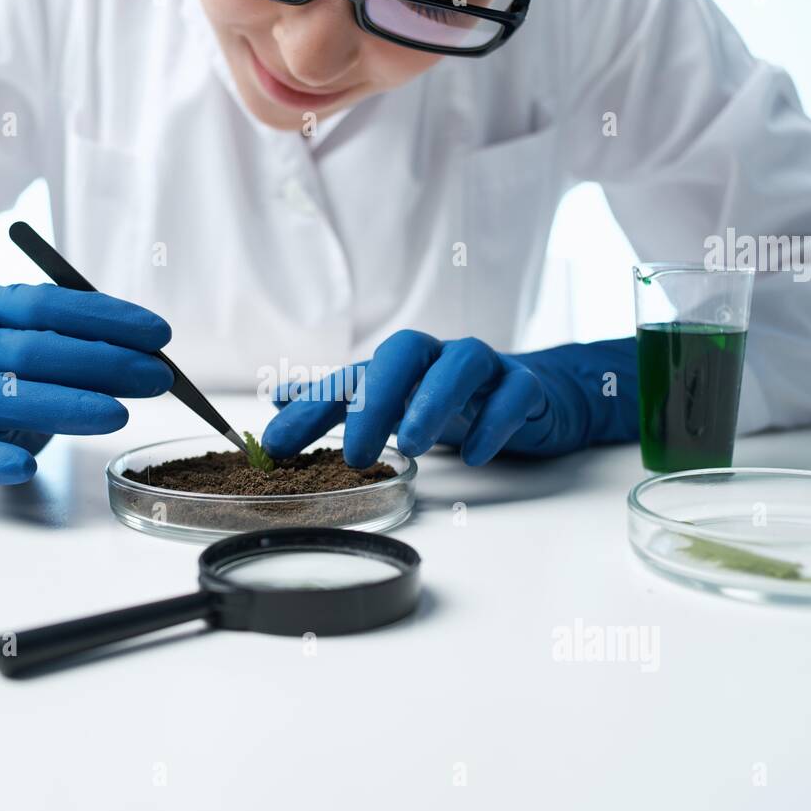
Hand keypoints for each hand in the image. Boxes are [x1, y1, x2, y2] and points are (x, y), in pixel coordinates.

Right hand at [0, 284, 173, 483]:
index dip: (105, 318)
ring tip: (120, 415)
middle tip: (156, 377)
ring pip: (1, 400)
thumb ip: (82, 334)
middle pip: (30, 353)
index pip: (46, 305)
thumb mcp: (39, 330)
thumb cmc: (12, 356)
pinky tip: (25, 468)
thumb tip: (150, 348)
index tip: (158, 334)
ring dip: (65, 407)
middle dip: (102, 364)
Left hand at [262, 330, 568, 467]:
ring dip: (432, 403)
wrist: (533, 395)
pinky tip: (474, 455)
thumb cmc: (452, 400)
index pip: (351, 378)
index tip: (277, 444)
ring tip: (412, 446)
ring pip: (460, 366)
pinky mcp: (525, 386)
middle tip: (357, 454)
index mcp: (400, 365)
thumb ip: (338, 402)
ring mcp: (485, 368)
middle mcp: (437, 357)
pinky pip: (513, 393)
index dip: (312, 408)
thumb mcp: (393, 401)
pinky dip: (493, 421)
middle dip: (376, 401)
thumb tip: (277, 401)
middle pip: (403, 355)